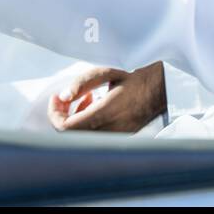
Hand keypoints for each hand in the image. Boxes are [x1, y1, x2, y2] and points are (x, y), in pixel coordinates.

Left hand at [48, 62, 165, 132]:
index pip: (67, 127)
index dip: (55, 114)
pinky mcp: (116, 140)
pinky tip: (93, 108)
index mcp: (105, 113)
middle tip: (65, 99)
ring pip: (80, 137)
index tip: (56, 99)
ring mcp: (113, 138)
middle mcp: (109, 130)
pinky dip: (85, 124)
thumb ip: (82, 83)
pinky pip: (92, 137)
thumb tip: (63, 96)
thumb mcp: (107, 73)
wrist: (158, 91)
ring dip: (74, 119)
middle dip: (62, 115)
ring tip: (85, 99)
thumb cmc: (130, 80)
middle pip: (70, 134)